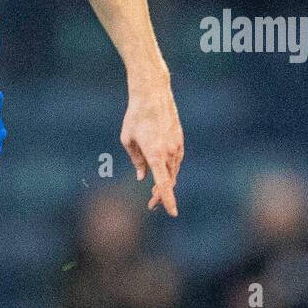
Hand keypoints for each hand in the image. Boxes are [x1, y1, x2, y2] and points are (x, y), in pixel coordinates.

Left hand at [121, 76, 183, 215]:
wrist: (153, 94)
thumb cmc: (135, 116)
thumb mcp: (127, 140)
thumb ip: (136, 161)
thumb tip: (141, 177)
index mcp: (155, 154)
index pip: (164, 184)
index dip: (168, 200)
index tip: (172, 213)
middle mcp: (170, 152)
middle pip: (168, 181)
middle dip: (161, 195)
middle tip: (150, 204)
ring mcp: (177, 146)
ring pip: (173, 171)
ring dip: (165, 182)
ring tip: (153, 192)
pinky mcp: (180, 140)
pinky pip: (175, 161)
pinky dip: (169, 169)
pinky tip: (161, 172)